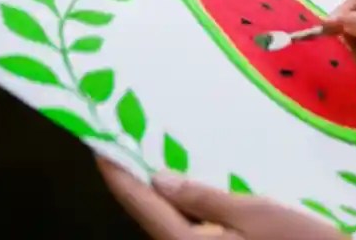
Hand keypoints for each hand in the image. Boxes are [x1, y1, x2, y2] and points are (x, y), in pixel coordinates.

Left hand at [97, 160, 346, 239]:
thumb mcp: (258, 216)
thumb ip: (206, 199)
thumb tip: (157, 178)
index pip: (138, 201)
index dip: (115, 169)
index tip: (97, 137)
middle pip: (152, 212)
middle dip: (140, 174)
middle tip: (130, 129)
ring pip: (176, 218)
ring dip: (166, 187)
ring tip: (161, 144)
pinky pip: (198, 225)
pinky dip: (193, 199)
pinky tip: (203, 177)